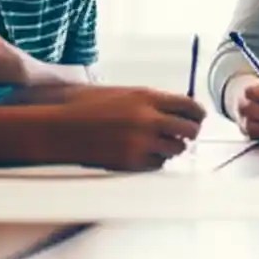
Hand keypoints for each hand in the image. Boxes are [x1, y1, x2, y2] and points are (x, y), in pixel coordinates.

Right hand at [49, 86, 205, 170]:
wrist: (59, 129)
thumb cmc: (84, 107)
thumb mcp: (120, 93)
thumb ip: (147, 101)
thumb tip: (173, 108)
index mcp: (145, 97)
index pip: (187, 105)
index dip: (197, 112)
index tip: (198, 117)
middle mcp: (147, 119)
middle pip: (189, 129)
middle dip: (191, 132)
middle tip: (186, 133)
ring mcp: (140, 142)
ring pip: (176, 149)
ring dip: (172, 147)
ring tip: (161, 143)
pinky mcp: (131, 162)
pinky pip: (158, 164)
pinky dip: (156, 160)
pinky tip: (146, 154)